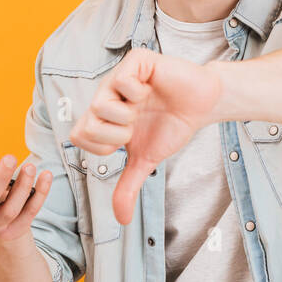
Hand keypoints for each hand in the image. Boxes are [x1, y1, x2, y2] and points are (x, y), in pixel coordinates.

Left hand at [69, 47, 221, 224]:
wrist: (202, 106)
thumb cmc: (172, 126)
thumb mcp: (147, 159)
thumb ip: (129, 186)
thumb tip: (121, 220)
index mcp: (101, 116)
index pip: (79, 137)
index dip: (105, 146)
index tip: (127, 139)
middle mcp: (104, 94)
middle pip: (86, 124)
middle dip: (117, 135)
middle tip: (136, 124)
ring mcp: (118, 77)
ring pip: (101, 105)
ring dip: (129, 115)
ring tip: (144, 106)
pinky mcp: (136, 61)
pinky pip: (122, 81)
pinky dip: (139, 92)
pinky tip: (151, 88)